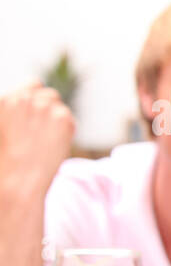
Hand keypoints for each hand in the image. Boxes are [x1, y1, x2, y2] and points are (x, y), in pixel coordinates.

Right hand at [0, 83, 75, 200]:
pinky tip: (53, 146)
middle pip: (49, 94)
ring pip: (59, 106)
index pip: (34, 84)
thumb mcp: (4, 130)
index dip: (37, 99)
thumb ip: (14, 114)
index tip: (37, 115)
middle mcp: (23, 99)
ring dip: (56, 118)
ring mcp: (44, 107)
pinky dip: (65, 130)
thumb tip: (29, 108)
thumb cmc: (5, 162)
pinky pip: (68, 119)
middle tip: (43, 132)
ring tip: (45, 141)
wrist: (17, 182)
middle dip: (48, 109)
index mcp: (5, 101)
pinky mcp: (62, 118)